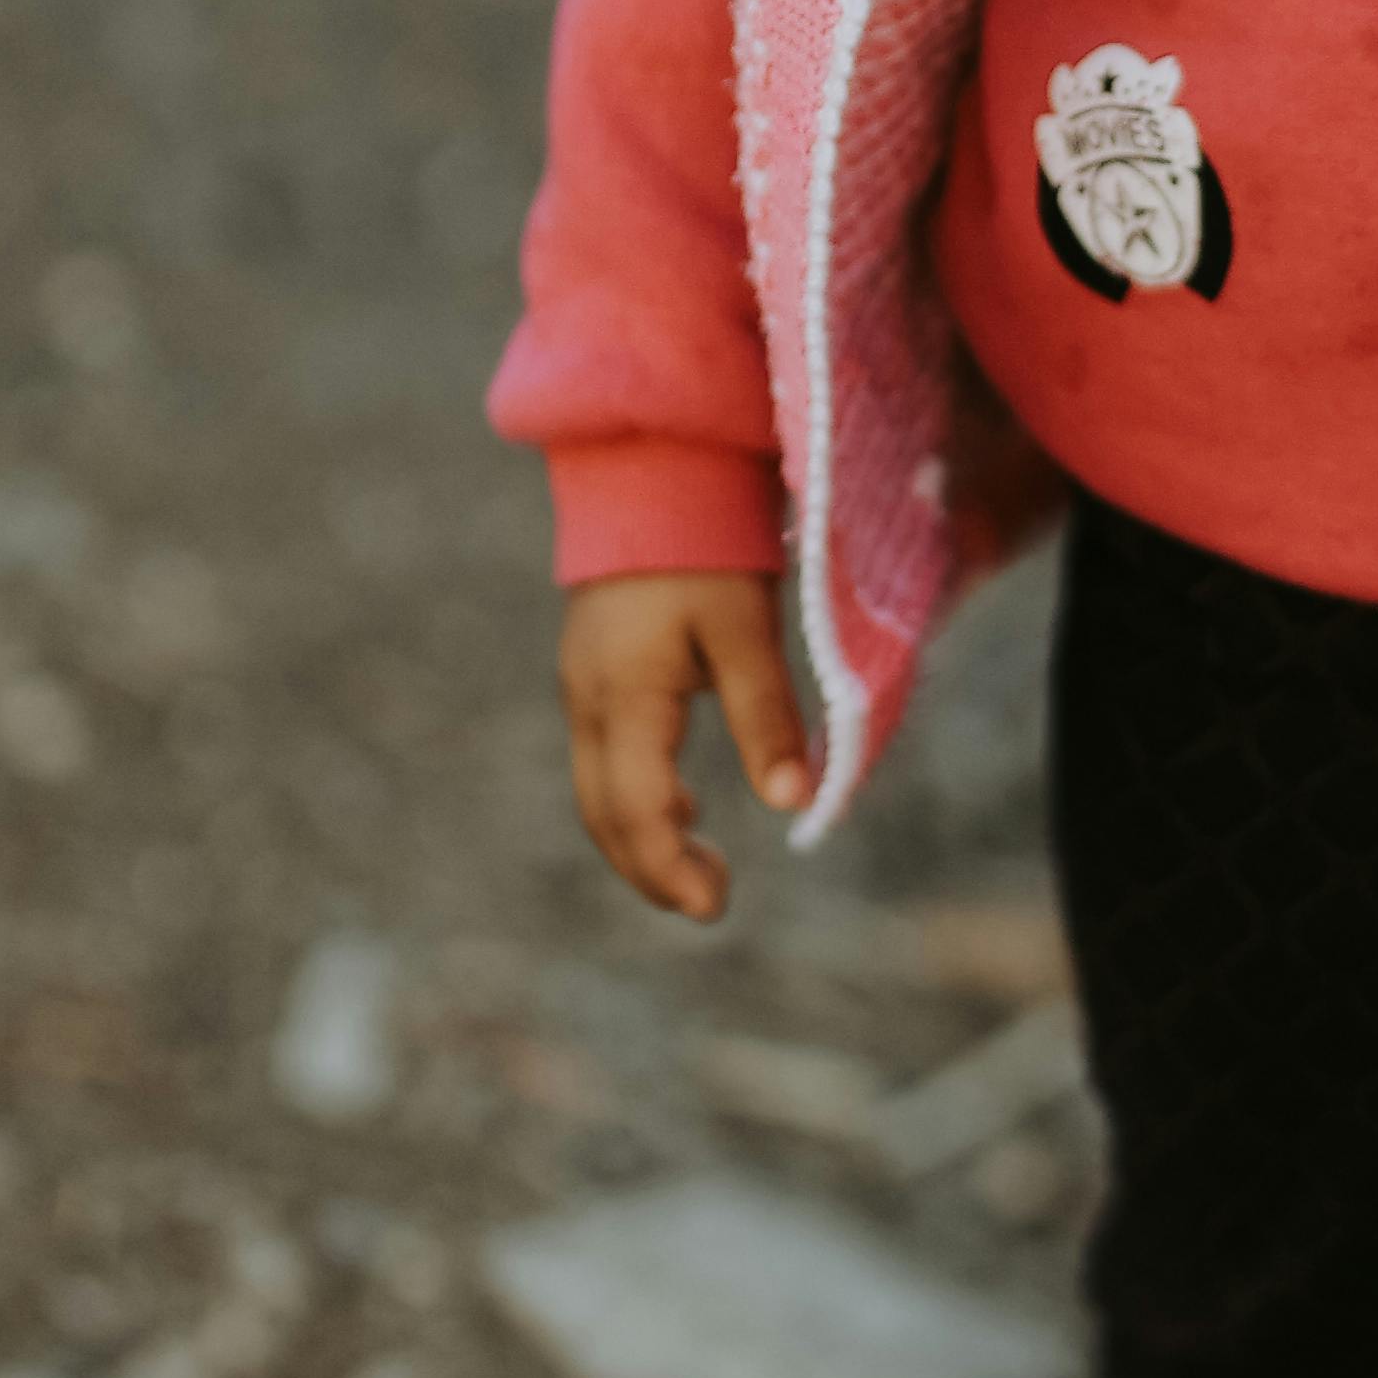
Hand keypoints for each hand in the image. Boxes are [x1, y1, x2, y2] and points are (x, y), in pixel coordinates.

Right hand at [558, 572, 811, 919]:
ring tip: (703, 863)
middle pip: (602, 813)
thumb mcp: (747, 628)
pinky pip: (606, 755)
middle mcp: (588, 699)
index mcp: (623, 695)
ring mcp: (583, 685)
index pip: (634, 810)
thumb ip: (768, 716)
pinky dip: (639, 794)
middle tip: (712, 901)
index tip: (716, 906)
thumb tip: (793, 802)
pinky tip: (682, 801)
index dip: (669, 867)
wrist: (653, 472)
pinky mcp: (595, 672)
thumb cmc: (708, 545)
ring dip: (644, 834)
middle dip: (651, 867)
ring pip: (599, 788)